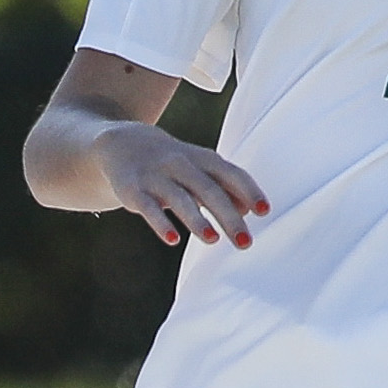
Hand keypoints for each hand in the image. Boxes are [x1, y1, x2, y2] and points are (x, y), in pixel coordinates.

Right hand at [94, 121, 269, 249]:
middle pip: (209, 190)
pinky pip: (148, 208)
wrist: (122, 144)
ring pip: (179, 198)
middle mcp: (181, 165)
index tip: (265, 211)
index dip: (248, 191)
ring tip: (212, 240)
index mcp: (203, 159)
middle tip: (245, 243)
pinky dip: (161, 223)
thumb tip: (250, 211)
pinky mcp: (134, 191)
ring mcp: (156, 177)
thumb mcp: (199, 170)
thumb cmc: (172, 163)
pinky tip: (173, 240)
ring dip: (196, 219)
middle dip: (228, 216)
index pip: (231, 173)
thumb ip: (225, 188)